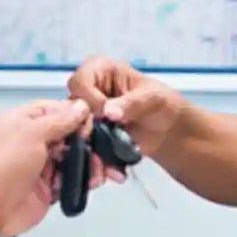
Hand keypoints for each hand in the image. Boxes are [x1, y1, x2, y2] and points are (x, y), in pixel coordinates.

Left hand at [0, 99, 92, 236]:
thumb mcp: (32, 132)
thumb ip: (60, 120)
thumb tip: (79, 108)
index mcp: (20, 122)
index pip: (53, 110)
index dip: (74, 114)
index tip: (90, 120)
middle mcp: (29, 143)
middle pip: (65, 134)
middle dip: (85, 139)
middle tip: (97, 144)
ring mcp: (37, 166)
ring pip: (71, 158)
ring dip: (87, 161)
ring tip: (97, 166)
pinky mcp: (45, 189)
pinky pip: (70, 180)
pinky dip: (82, 179)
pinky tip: (91, 180)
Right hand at [67, 56, 186, 157]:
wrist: (168, 130)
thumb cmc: (161, 102)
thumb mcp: (152, 98)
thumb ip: (131, 103)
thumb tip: (108, 112)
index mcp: (99, 69)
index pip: (78, 82)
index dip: (89, 98)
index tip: (105, 113)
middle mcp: (86, 91)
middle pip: (69, 108)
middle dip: (84, 126)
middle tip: (102, 138)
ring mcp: (85, 116)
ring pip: (73, 131)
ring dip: (89, 146)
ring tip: (106, 156)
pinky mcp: (89, 137)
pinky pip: (83, 149)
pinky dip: (95, 159)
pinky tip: (109, 167)